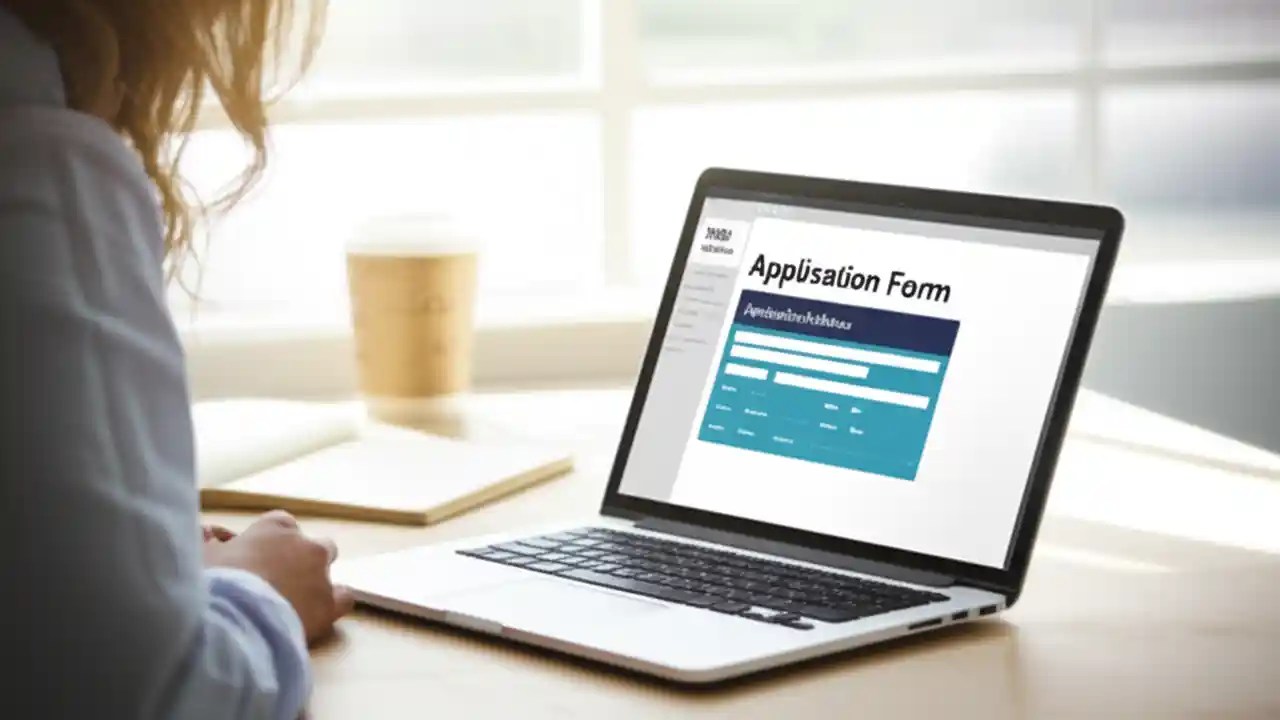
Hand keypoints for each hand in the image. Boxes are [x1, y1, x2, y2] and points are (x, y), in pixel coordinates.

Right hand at [203, 510, 354, 643]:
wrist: (231, 619)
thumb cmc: (212, 582)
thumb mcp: (201, 556)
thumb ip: (209, 544)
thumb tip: (206, 534)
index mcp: (274, 526)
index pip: (281, 523)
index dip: (271, 541)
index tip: (258, 557)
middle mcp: (304, 543)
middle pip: (311, 544)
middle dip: (299, 558)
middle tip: (276, 581)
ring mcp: (320, 572)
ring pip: (327, 567)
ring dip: (315, 579)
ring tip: (294, 601)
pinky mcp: (329, 602)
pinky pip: (344, 597)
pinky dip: (333, 603)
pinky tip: (318, 615)